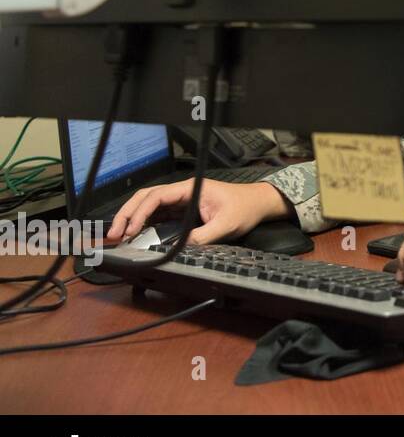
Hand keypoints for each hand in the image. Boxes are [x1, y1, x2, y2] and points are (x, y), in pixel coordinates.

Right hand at [105, 178, 291, 245]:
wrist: (258, 203)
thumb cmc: (245, 207)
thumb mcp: (226, 225)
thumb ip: (203, 236)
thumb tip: (180, 247)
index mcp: (190, 189)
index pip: (156, 196)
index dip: (140, 212)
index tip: (131, 229)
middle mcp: (182, 192)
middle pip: (146, 198)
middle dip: (127, 213)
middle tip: (113, 233)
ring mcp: (181, 200)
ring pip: (149, 205)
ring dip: (133, 218)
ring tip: (119, 236)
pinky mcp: (183, 210)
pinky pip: (158, 214)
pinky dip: (144, 223)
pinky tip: (135, 234)